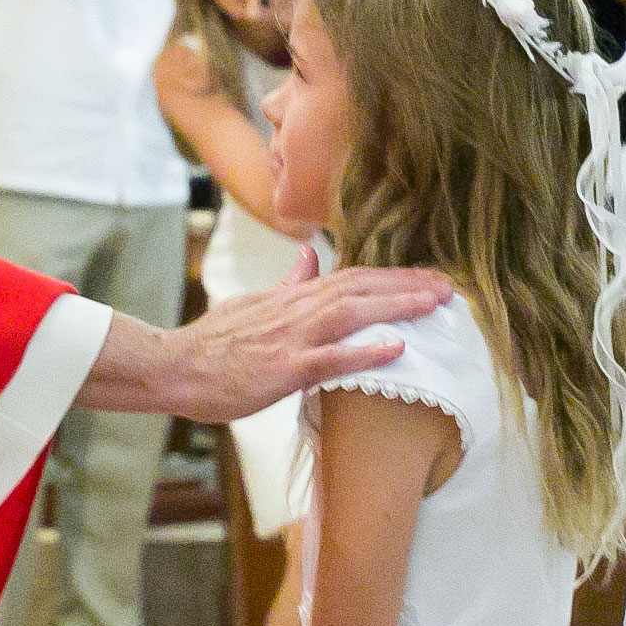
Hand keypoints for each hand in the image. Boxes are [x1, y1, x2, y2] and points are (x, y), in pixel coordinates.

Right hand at [157, 250, 451, 422]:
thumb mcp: (252, 303)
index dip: (391, 276)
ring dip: (396, 306)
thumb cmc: (212, 343)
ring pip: (352, 313)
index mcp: (292, 296)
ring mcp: (291, 338)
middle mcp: (296, 310)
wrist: (175, 366)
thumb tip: (309, 257)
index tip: (425, 277)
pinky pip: (332, 357)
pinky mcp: (284, 368)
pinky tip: (398, 348)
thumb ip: (287, 283)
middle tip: (450, 287)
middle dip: (406, 285)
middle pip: (360, 288)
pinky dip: (366, 350)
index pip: (350, 278)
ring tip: (434, 304)